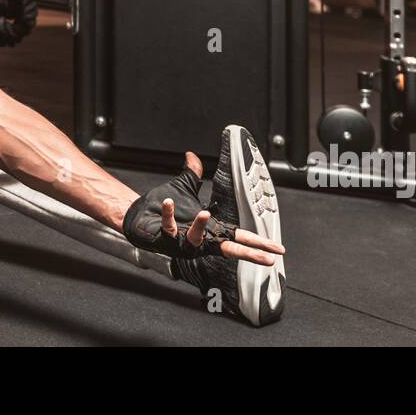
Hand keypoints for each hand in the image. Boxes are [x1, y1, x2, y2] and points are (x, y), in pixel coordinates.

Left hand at [122, 152, 283, 264]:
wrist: (137, 215)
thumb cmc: (161, 208)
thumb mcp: (184, 188)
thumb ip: (194, 173)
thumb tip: (193, 156)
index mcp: (210, 230)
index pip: (239, 237)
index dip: (259, 243)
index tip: (278, 249)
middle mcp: (199, 240)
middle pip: (228, 249)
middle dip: (248, 254)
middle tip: (266, 258)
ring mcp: (181, 241)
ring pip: (196, 239)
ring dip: (200, 226)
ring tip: (205, 213)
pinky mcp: (163, 237)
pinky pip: (167, 227)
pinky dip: (168, 214)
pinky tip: (167, 202)